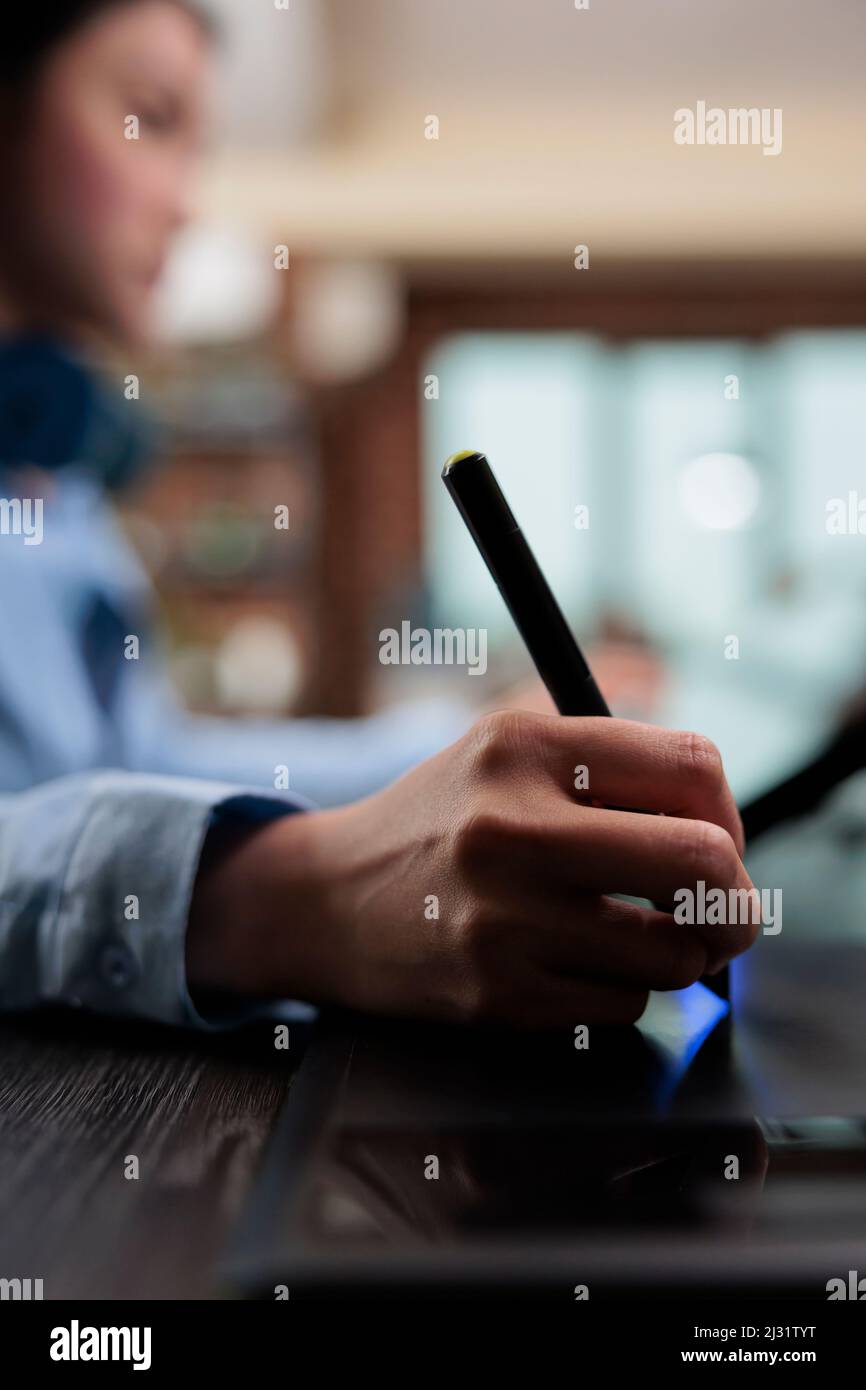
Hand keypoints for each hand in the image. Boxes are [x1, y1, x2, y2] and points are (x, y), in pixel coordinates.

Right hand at [187, 711, 755, 1028]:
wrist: (327, 899)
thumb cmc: (441, 822)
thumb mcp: (506, 751)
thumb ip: (610, 762)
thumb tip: (725, 824)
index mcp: (524, 746)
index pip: (693, 766)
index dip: (727, 812)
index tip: (717, 841)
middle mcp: (512, 825)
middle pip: (703, 862)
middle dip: (737, 901)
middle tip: (726, 914)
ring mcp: (503, 917)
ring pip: (673, 951)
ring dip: (677, 953)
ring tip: (634, 935)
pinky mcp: (496, 993)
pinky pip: (622, 1003)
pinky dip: (618, 990)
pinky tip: (569, 963)